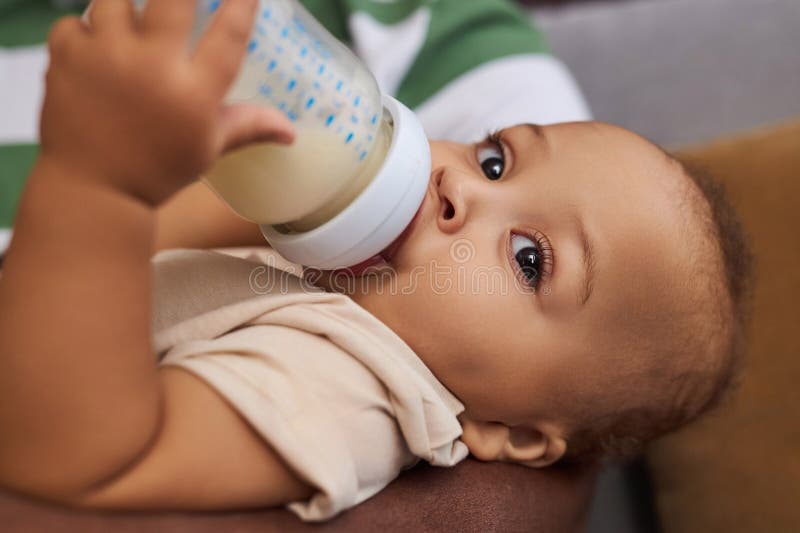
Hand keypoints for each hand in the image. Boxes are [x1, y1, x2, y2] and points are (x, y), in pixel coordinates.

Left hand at [40, 0, 294, 205]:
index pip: (228, 34)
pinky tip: (94, 49)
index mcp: (194, 93)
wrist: (92, 190)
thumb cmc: (158, 169)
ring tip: (132, 19)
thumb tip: (291, 131)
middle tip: (180, 3)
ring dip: (126, 4)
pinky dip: (84, 30)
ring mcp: (105, 57)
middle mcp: (152, 67)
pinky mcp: (65, 57)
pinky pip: (73, 21)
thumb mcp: (208, 148)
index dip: (241, 4)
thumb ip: (248, 126)